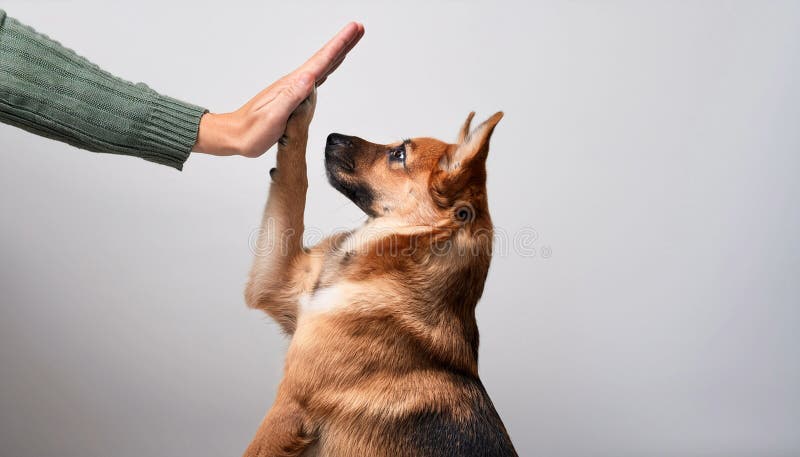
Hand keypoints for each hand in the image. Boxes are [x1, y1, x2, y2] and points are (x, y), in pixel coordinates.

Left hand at [192, 22, 364, 157]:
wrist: (235, 136)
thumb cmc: (251, 130)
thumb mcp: (272, 117)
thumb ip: (291, 97)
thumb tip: (309, 78)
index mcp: (292, 86)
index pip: (320, 62)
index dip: (339, 45)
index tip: (354, 29)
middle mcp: (294, 84)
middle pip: (324, 60)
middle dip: (343, 43)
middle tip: (359, 28)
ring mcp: (293, 90)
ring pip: (322, 67)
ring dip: (337, 54)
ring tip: (351, 41)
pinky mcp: (293, 98)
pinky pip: (316, 80)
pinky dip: (327, 70)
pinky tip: (329, 68)